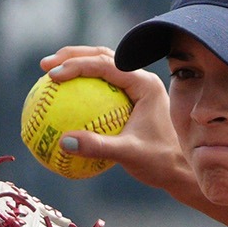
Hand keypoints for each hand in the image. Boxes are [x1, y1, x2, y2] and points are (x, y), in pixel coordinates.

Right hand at [39, 46, 227, 225]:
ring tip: (49, 77)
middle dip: (72, 56)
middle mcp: (140, 80)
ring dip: (76, 68)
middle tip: (46, 66)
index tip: (53, 75)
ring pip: (101, 69)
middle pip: (102, 56)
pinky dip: (81, 92)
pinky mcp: (129, 102)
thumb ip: (98, 147)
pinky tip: (60, 105)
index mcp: (144, 83)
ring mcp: (135, 89)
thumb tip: (63, 142)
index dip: (77, 65)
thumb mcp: (129, 155)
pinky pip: (101, 91)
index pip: (106, 64)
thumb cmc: (161, 162)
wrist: (181, 170)